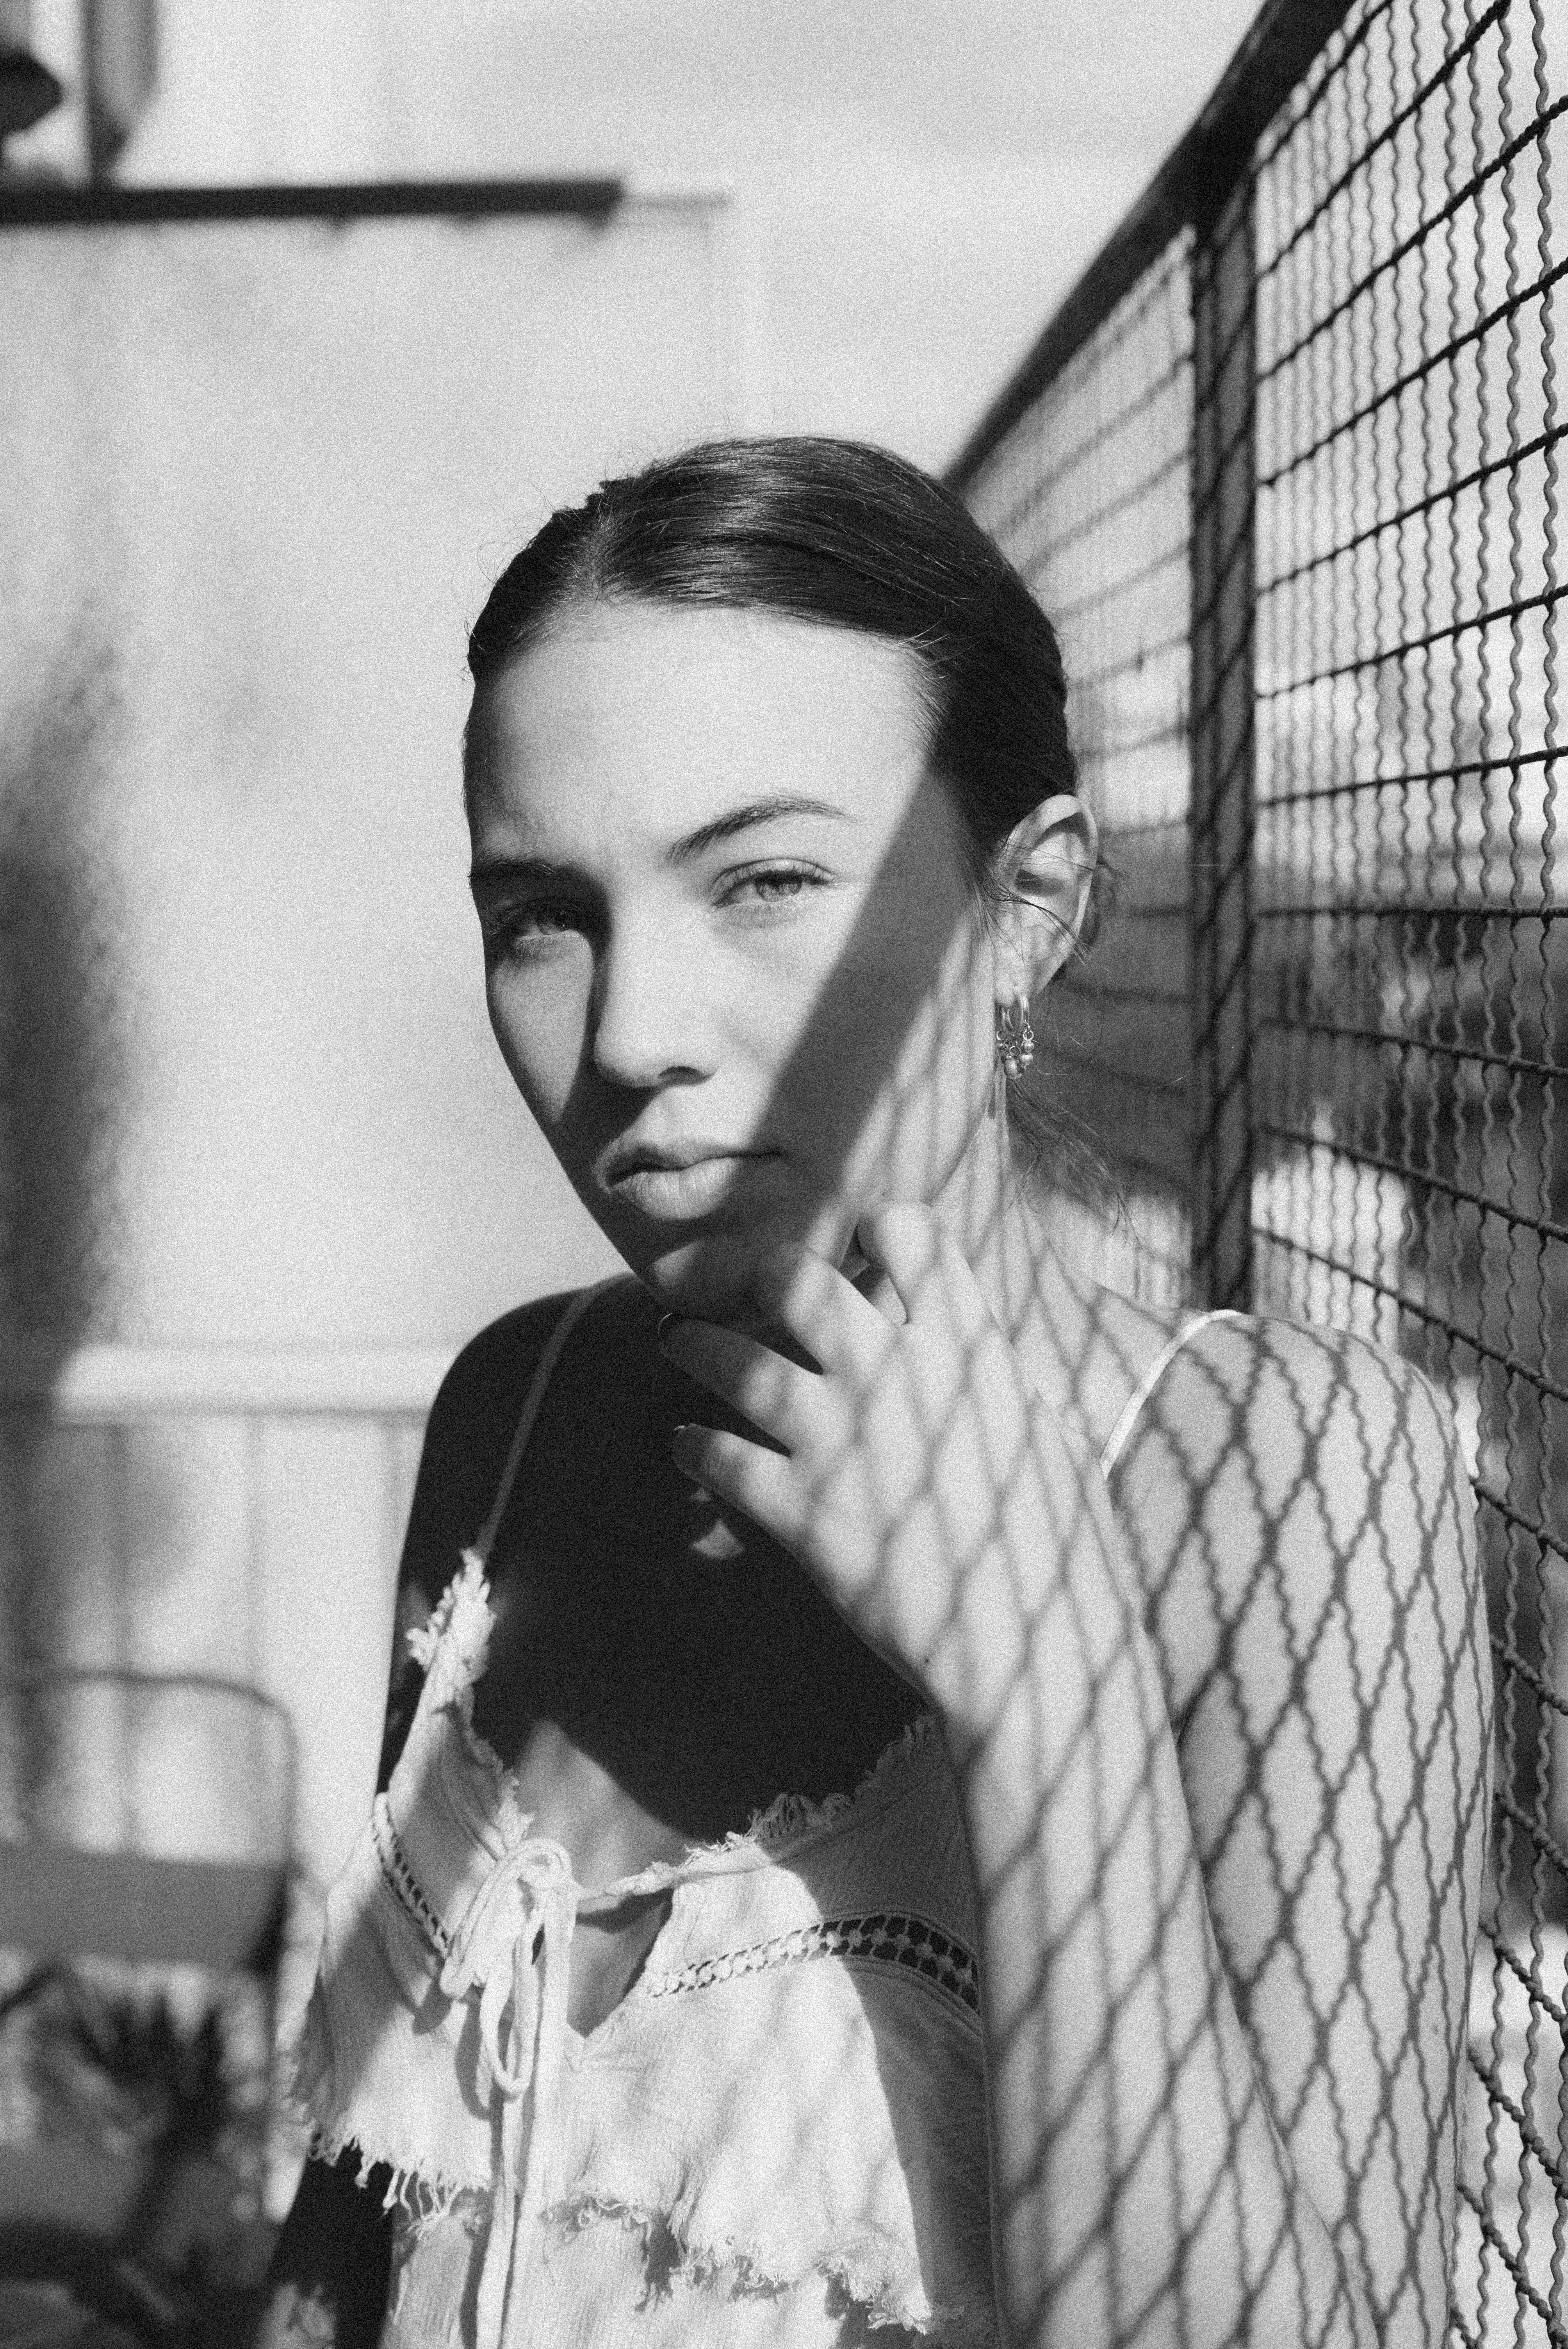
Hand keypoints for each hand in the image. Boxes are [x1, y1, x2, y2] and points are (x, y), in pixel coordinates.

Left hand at [658, 1204, 1056, 1714]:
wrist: (1030, 1641)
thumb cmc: (1058, 1543)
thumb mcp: (1052, 1436)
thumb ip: (1011, 1387)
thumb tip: (1005, 1368)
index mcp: (964, 1344)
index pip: (911, 1232)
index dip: (883, 1228)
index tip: (864, 1245)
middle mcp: (891, 1372)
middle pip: (796, 1277)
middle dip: (768, 1275)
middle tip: (756, 1291)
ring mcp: (837, 1436)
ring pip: (734, 1359)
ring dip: (695, 1346)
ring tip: (676, 1344)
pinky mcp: (798, 1508)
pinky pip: (717, 1455)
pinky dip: (692, 1446)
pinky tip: (685, 1445)